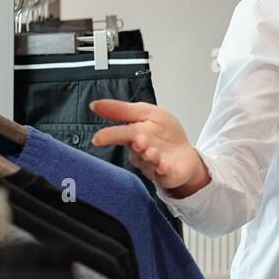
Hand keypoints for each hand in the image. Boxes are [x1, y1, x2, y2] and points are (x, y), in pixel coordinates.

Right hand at [89, 99, 209, 195]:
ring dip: (150, 157)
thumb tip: (94, 104)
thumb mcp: (146, 113)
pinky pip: (163, 174)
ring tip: (151, 152)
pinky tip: (163, 166)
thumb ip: (121, 110)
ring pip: (148, 163)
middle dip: (135, 145)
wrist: (185, 153)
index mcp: (134, 135)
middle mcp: (141, 152)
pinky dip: (162, 170)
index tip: (97, 139)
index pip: (119, 134)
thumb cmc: (164, 133)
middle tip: (137, 141)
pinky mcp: (166, 174)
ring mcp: (153, 164)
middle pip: (134, 149)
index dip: (109, 136)